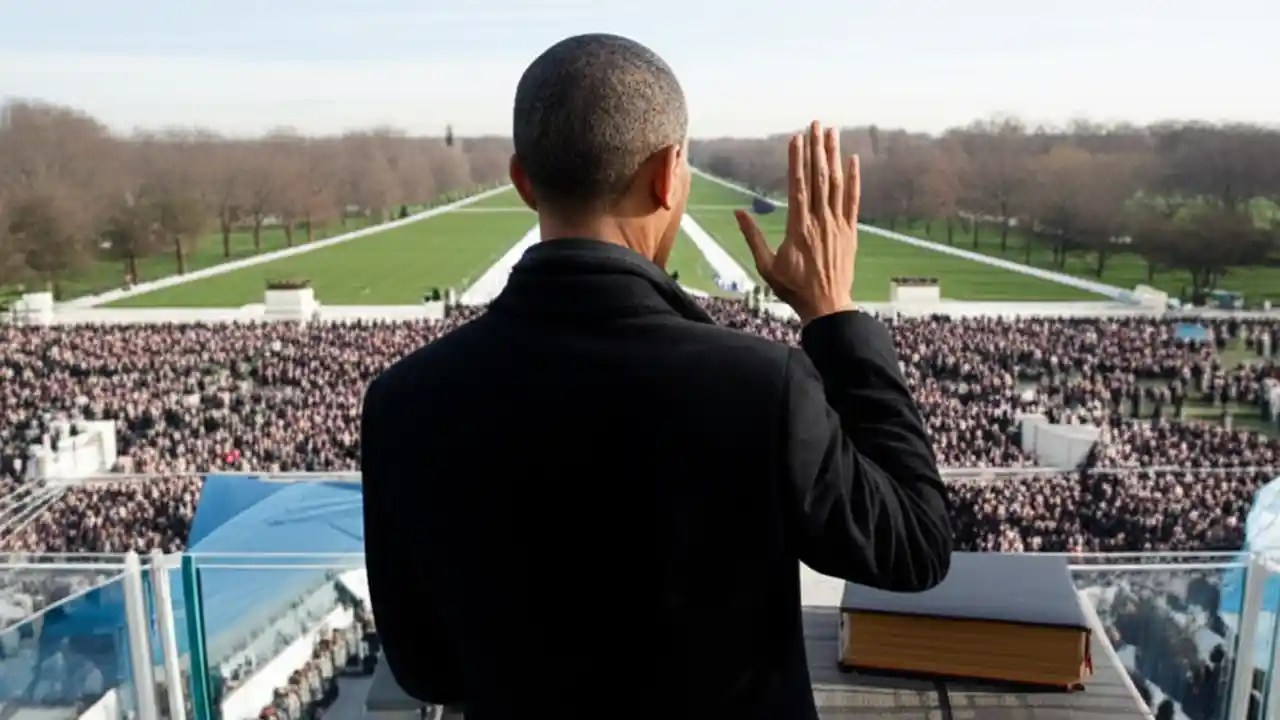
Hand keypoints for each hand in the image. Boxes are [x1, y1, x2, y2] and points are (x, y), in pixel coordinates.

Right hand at [735, 121, 858, 324]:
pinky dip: (854, 179)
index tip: (795, 138)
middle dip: (816, 149)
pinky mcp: (850, 232)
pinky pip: (853, 201)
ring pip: (837, 184)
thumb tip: (738, 212)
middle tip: (815, 123)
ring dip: (834, 156)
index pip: (798, 186)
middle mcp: (820, 222)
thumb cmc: (793, 288)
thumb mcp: (766, 265)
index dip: (797, 160)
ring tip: (832, 132)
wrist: (826, 306)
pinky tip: (853, 160)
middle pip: (819, 178)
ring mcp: (838, 225)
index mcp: (798, 228)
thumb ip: (752, 237)